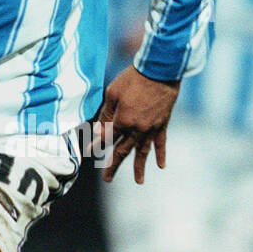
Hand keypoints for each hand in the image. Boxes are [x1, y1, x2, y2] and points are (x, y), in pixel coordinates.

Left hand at [97, 65, 179, 183]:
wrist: (159, 70)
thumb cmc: (133, 78)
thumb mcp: (113, 93)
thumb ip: (106, 113)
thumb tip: (100, 130)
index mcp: (122, 121)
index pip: (107, 138)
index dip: (97, 145)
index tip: (90, 152)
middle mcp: (137, 129)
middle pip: (123, 151)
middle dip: (114, 165)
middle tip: (107, 179)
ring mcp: (151, 128)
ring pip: (143, 152)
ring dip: (139, 167)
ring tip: (138, 181)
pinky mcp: (162, 124)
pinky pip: (161, 143)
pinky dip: (160, 154)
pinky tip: (160, 166)